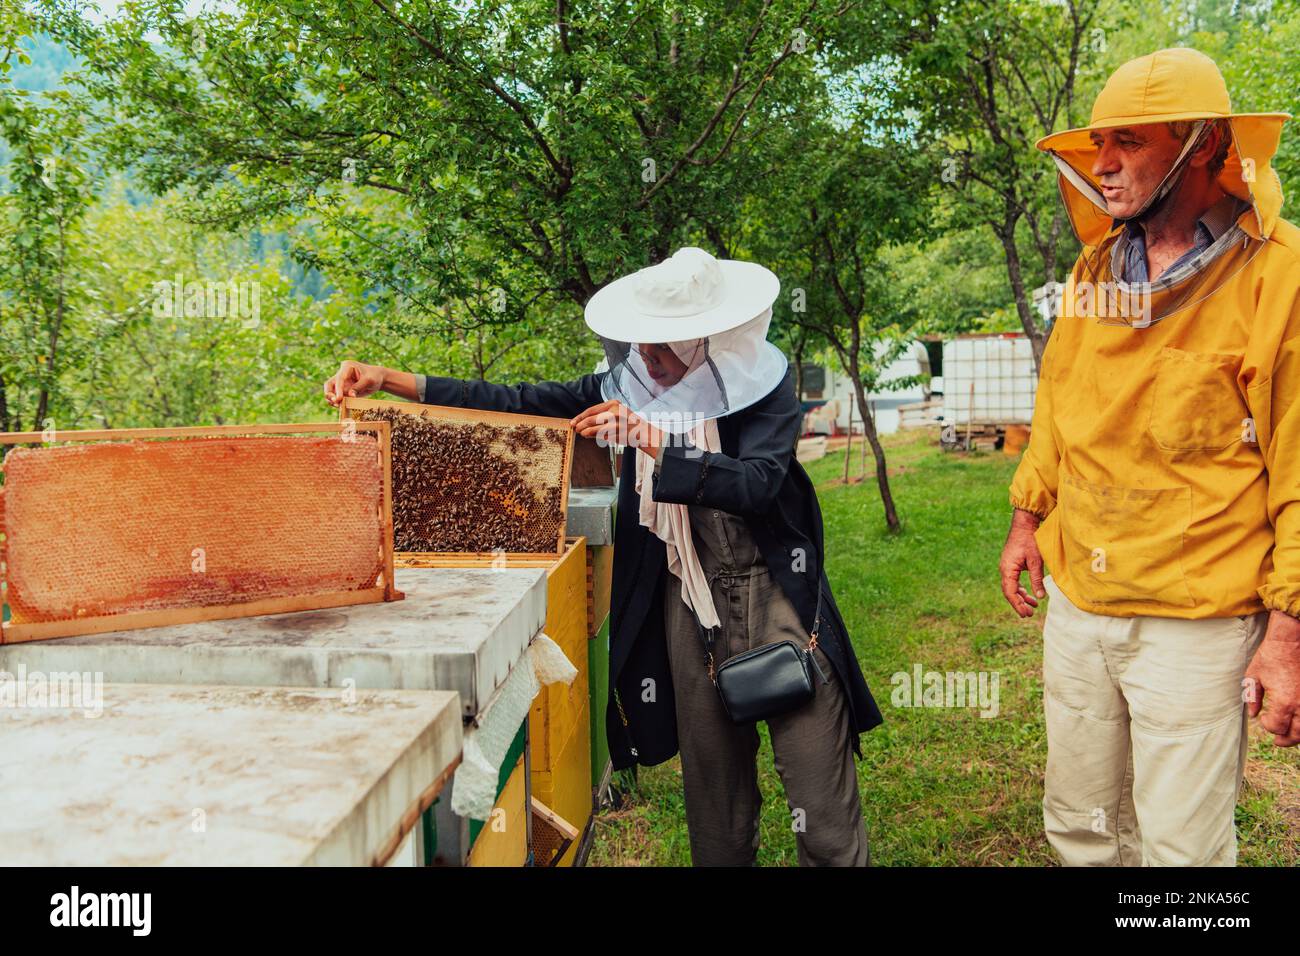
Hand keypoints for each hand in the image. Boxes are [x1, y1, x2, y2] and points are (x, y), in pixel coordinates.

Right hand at [324, 361, 384, 406]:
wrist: (378, 379)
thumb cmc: (374, 377)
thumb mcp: (369, 380)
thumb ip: (359, 387)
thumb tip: (350, 395)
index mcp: (347, 367)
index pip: (339, 378)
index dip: (338, 389)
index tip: (339, 398)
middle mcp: (341, 373)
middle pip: (329, 384)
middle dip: (329, 393)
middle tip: (335, 402)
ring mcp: (341, 382)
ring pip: (330, 391)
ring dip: (332, 399)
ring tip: (339, 406)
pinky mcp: (343, 390)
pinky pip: (336, 396)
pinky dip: (337, 402)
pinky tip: (341, 406)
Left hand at [570, 400, 662, 455]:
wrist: (644, 432)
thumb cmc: (628, 424)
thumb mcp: (616, 414)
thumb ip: (602, 416)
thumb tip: (584, 423)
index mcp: (613, 403)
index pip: (592, 409)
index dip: (581, 416)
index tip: (573, 421)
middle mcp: (614, 410)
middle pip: (591, 417)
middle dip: (581, 424)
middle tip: (575, 428)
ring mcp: (616, 421)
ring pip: (594, 426)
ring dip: (585, 431)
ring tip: (581, 433)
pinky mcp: (617, 430)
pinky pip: (600, 434)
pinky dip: (592, 435)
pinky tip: (588, 435)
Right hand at [1000, 508, 1045, 617]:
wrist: (1024, 524)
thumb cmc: (1030, 540)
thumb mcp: (1036, 561)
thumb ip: (1037, 579)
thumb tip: (1040, 596)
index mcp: (1007, 569)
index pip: (1010, 592)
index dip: (1017, 604)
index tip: (1026, 614)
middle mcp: (1005, 569)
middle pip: (1009, 591)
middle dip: (1019, 603)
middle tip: (1029, 614)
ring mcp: (1007, 566)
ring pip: (1011, 587)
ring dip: (1021, 597)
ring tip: (1033, 605)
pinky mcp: (1012, 564)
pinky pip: (1014, 580)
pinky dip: (1021, 589)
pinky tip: (1029, 593)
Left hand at [1244, 610, 1299, 746]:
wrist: (1292, 640)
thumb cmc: (1271, 656)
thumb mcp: (1254, 676)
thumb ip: (1253, 698)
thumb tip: (1253, 715)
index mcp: (1283, 702)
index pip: (1277, 727)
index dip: (1268, 727)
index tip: (1263, 720)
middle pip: (1297, 733)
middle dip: (1286, 739)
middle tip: (1279, 742)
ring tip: (1291, 735)